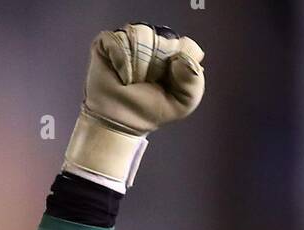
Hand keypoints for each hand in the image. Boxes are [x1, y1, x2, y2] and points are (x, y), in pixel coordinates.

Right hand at [63, 23, 205, 192]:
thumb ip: (194, 82)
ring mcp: (131, 38)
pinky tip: (122, 75)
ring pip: (140, 35)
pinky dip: (121, 60)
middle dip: (157, 65)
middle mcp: (153, 40)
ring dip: (138, 64)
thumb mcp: (184, 102)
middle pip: (163, 38)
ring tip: (134, 79)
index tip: (169, 81)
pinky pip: (118, 39)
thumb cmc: (152, 110)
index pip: (184, 45)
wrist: (123, 122)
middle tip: (149, 82)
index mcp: (173, 52)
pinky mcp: (109, 41)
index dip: (178, 62)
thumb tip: (182, 60)